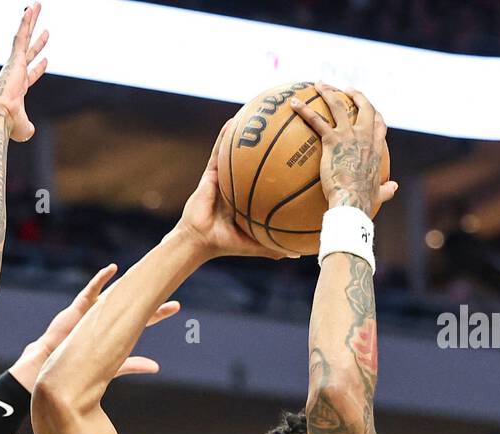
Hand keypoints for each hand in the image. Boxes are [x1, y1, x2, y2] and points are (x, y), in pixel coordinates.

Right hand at [0, 3, 48, 141]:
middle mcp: (16, 73)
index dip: (39, 68)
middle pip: (29, 52)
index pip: (30, 75)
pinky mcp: (15, 58)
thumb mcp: (24, 130)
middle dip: (37, 42)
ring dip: (30, 22)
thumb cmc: (8, 124)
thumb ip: (28, 129)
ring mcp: (15, 64)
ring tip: (36, 6)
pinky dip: (25, 22)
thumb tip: (30, 132)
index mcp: (18, 88)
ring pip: (24, 38)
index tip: (47, 60)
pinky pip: (21, 35)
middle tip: (45, 31)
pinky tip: (31, 9)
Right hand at [9, 264, 175, 390]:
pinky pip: (92, 290)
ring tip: (144, 271)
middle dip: (149, 294)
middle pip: (132, 301)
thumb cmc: (79, 366)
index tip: (176, 307)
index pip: (142, 319)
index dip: (158, 313)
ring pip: (115, 292)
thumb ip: (133, 364)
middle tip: (169, 284)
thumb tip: (157, 367)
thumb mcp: (112, 366)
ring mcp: (94, 311)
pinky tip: (113, 269)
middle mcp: (107, 317)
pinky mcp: (79, 307)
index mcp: (116, 331)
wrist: (52, 366)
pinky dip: (101, 279)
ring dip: (129, 282)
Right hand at [175, 118, 296, 260]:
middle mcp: (240, 182)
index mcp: (251, 197)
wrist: (199, 241)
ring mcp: (225, 176)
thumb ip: (275, 247)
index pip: (271, 178)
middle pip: (259, 158)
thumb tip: (299, 255)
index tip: (300, 150)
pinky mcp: (211, 173)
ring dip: (248, 131)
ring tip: (261, 111)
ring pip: (238, 149)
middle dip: (271, 141)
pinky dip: (225, 136)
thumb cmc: (225, 243)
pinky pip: (218, 150)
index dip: (284, 165)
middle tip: (288, 123)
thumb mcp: (255, 245)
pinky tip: (233, 120)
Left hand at [289, 84, 397, 212]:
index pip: (378, 124)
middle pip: (363, 107)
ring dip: (328, 92)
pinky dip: (304, 110)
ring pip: (338, 105)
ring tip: (318, 84)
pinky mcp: (332, 139)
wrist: (352, 201)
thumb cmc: (363, 202)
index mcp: (376, 148)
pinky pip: (316, 120)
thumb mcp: (379, 195)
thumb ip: (386, 190)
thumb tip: (394, 188)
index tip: (369, 107)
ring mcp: (349, 135)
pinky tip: (293, 103)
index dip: (374, 113)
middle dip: (355, 94)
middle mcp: (365, 136)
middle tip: (346, 89)